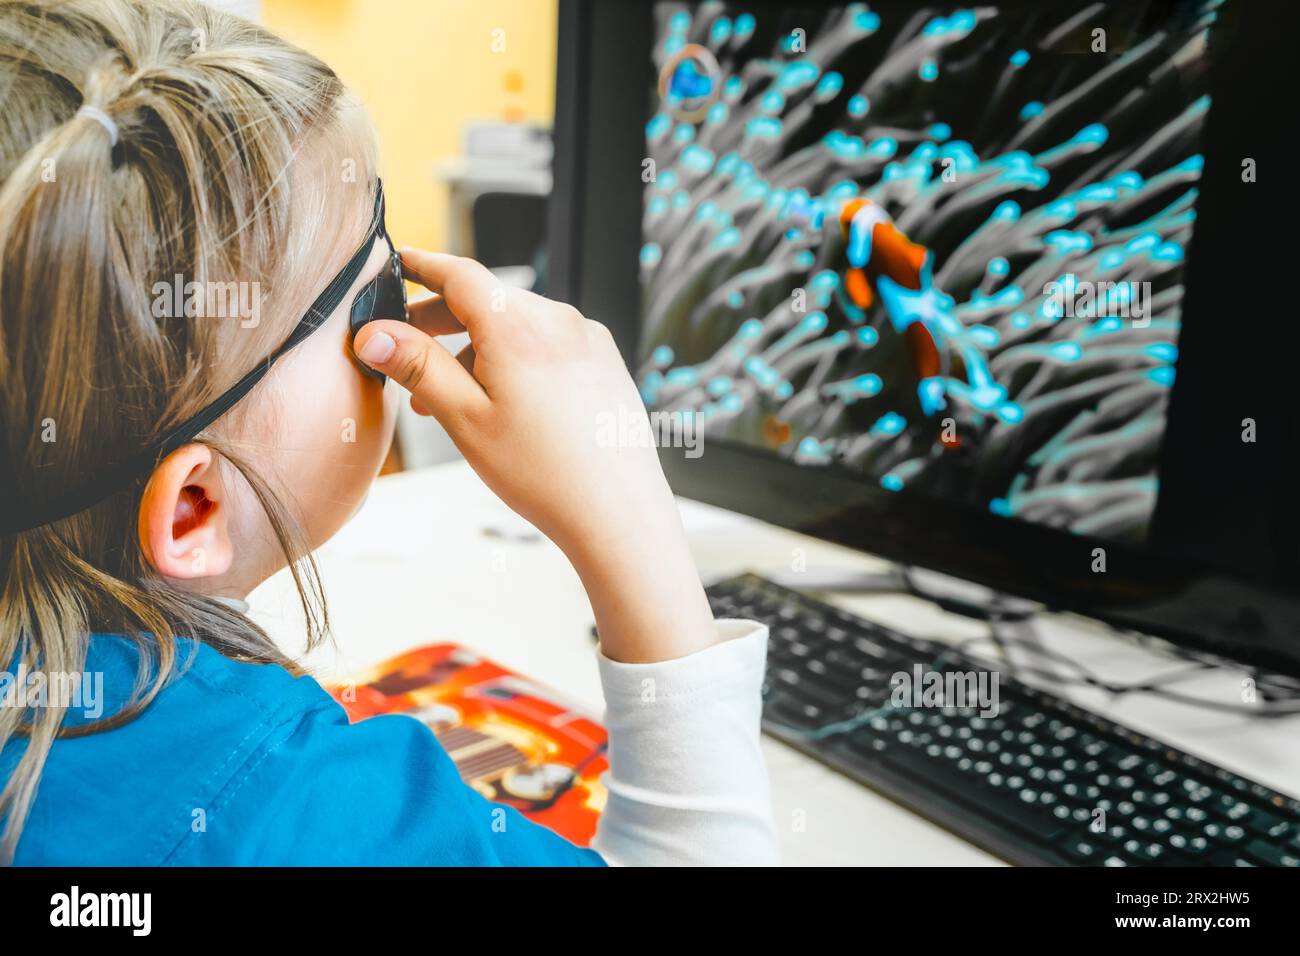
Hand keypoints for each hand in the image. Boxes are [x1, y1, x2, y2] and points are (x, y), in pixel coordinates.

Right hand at [353, 249, 717, 662]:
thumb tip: (374, 333)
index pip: (461, 275)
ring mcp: (588, 340)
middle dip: (442, 323)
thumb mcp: (465, 420)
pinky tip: (501, 404)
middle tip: (405, 351)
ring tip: (449, 400)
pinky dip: (515, 360)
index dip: (424, 266)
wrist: (617, 514)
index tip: (399, 262)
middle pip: (489, 301)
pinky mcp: (605, 361)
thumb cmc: (545, 474)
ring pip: (517, 326)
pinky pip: (548, 345)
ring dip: (477, 350)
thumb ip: (418, 368)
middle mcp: (560, 321)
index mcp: (520, 327)